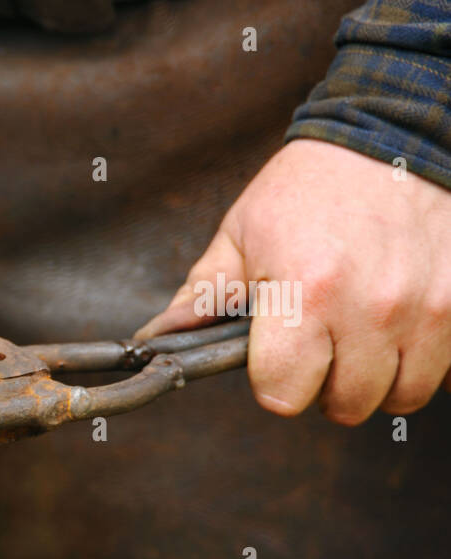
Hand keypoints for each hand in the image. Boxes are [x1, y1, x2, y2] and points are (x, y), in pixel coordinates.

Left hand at [136, 139, 450, 424]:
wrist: (396, 136)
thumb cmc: (311, 187)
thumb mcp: (242, 233)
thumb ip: (203, 296)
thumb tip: (155, 339)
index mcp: (305, 293)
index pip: (284, 394)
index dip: (274, 381)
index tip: (277, 358)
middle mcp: (371, 307)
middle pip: (345, 404)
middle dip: (326, 384)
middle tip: (322, 344)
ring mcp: (428, 308)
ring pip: (401, 396)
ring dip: (379, 377)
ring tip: (363, 334)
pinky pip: (450, 371)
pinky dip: (427, 360)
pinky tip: (404, 328)